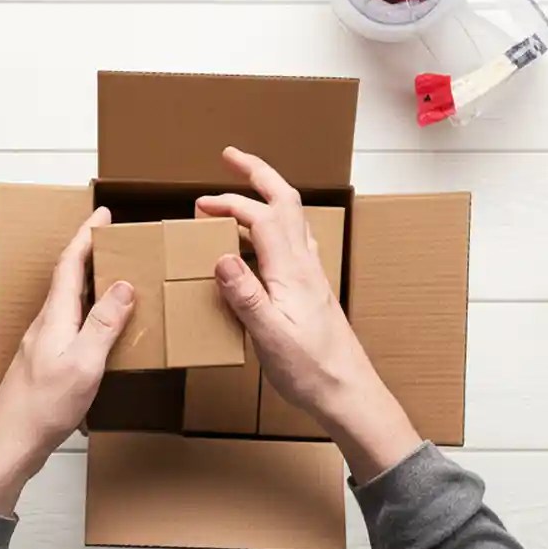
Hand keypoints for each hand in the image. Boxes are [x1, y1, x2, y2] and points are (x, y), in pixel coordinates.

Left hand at [0, 207, 133, 514]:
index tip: (102, 214)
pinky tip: (101, 327)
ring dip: (90, 283)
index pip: (70, 264)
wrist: (10, 444)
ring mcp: (44, 344)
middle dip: (90, 253)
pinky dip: (89, 313)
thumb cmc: (42, 409)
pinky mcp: (46, 363)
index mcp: (55, 318)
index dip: (86, 236)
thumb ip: (104, 323)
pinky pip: (70, 325)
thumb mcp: (84, 363)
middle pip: (68, 278)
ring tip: (114, 276)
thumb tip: (122, 285)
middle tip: (113, 240)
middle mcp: (46, 325)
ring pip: (69, 302)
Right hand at [196, 147, 420, 479]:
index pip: (262, 216)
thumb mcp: (270, 336)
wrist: (348, 393)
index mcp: (292, 271)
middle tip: (230, 156)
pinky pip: (292, 242)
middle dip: (257, 173)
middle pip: (285, 201)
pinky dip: (272, 225)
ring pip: (291, 218)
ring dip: (266, 195)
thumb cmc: (311, 370)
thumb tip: (221, 257)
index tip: (199, 206)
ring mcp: (311, 274)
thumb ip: (245, 296)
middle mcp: (305, 264)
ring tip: (241, 189)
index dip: (230, 202)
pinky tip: (262, 238)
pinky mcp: (311, 289)